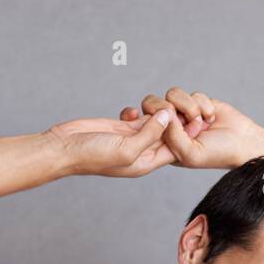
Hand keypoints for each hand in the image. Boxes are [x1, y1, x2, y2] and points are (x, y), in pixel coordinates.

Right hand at [45, 110, 202, 177]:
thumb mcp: (126, 148)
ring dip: (163, 114)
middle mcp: (140, 152)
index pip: (174, 149)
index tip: (200, 119)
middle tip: (191, 105)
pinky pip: (138, 118)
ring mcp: (129, 139)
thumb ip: (150, 134)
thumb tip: (169, 117)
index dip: (188, 135)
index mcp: (145, 162)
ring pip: (154, 124)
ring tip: (175, 101)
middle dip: (179, 122)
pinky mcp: (118, 127)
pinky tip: (142, 106)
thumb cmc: (92, 155)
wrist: (64, 149)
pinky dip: (143, 111)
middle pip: (167, 136)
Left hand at [120, 87, 263, 169]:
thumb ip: (172, 136)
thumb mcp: (189, 152)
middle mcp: (170, 127)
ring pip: (172, 94)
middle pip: (151, 103)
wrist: (244, 143)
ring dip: (189, 106)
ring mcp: (183, 113)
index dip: (134, 118)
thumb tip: (162, 115)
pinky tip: (211, 117)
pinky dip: (203, 104)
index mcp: (162, 143)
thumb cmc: (217, 154)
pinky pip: (191, 93)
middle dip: (166, 108)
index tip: (132, 113)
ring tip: (202, 122)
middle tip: (182, 119)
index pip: (140, 125)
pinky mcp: (197, 102)